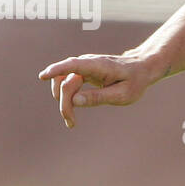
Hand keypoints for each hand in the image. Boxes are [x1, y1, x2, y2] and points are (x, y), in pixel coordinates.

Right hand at [38, 52, 160, 128]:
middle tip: (70, 122)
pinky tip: (71, 111)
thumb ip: (99, 97)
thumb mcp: (123, 94)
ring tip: (70, 121)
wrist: (141, 68)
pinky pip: (68, 84)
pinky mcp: (82, 73)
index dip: (57, 70)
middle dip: (64, 102)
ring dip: (63, 102)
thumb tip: (75, 101)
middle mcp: (87, 63)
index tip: (43, 76)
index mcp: (98, 66)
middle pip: (66, 81)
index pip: (73, 65)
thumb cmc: (134, 81)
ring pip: (63, 84)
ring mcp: (83, 67)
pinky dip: (67, 98)